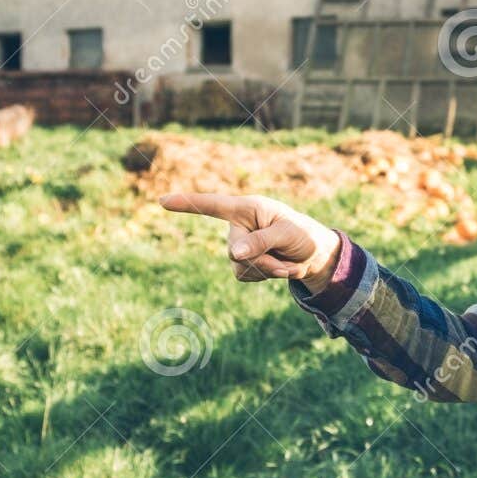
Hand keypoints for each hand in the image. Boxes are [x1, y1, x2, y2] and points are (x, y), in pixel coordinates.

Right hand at [159, 191, 341, 291]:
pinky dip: (267, 276)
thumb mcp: (287, 234)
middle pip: (234, 250)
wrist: (313, 255)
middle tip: (287, 261)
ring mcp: (238, 246)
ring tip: (288, 263)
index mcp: (247, 208)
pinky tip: (280, 268)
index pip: (212, 205)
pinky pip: (245, 276)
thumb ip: (260, 241)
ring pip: (240, 267)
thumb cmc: (302, 234)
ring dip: (267, 270)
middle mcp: (238, 226)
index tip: (163, 201)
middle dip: (261, 260)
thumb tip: (232, 254)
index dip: (187, 203)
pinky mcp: (242, 265)